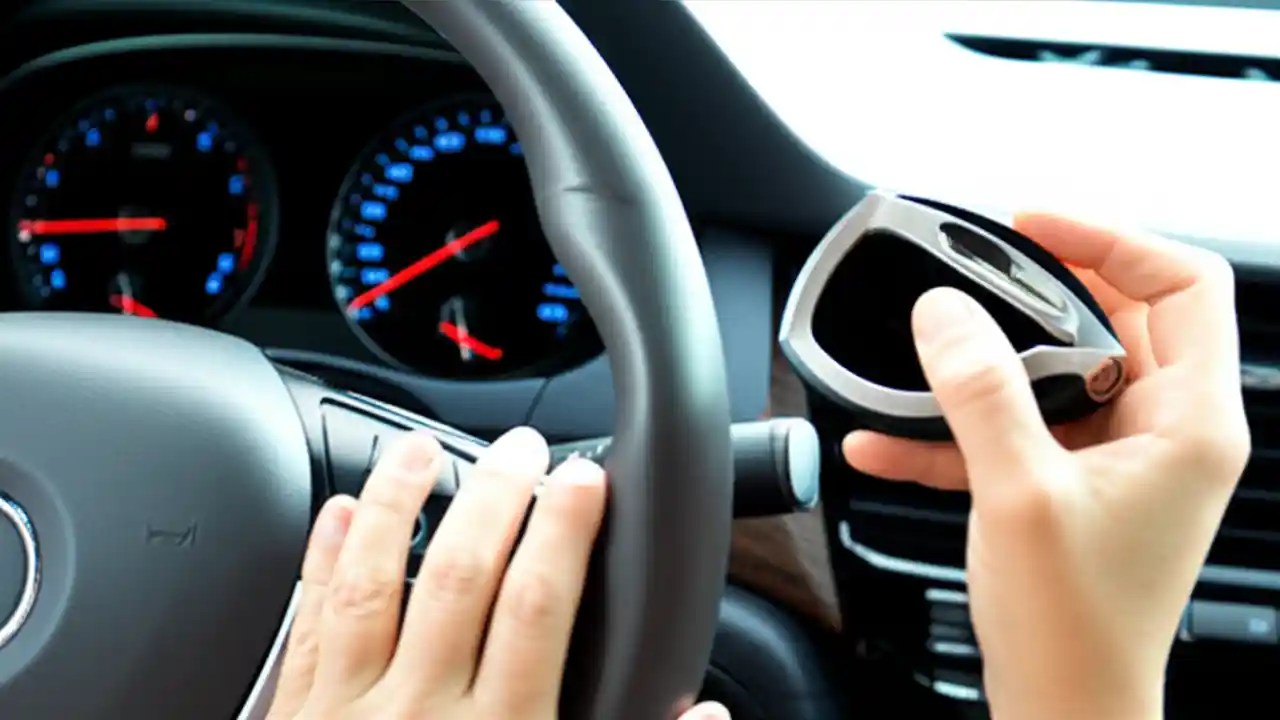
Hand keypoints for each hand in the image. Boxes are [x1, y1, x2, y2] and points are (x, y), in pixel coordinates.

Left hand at [267, 426, 729, 719]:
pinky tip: (335, 515)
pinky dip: (321, 563)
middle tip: (522, 447)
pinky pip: (306, 626)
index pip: (539, 607)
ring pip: (373, 582)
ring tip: (421, 448)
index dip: (565, 531)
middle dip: (497, 497)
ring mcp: (346, 714)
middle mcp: (418, 717)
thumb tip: (704, 718)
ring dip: (398, 504)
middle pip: (463, 576)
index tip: (584, 480)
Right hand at [843, 213, 1250, 719]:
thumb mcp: (1018, 494)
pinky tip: (887, 440)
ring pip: (1060, 372)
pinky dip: (960, 427)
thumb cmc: (1074, 627)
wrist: (1064, 710)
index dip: (1110, 239)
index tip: (1034, 225)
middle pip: (1116, 319)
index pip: (1182, 285)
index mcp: (1191, 423)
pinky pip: (1018, 429)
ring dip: (989, 362)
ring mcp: (1120, 462)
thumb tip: (947, 313)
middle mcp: (1166, 434)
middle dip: (1037, 291)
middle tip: (976, 272)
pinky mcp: (1072, 488)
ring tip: (929, 347)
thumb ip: (981, 393)